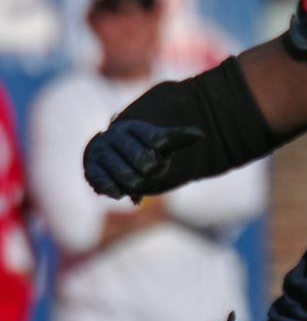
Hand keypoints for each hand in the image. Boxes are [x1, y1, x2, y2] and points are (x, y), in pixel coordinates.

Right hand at [83, 121, 202, 200]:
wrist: (112, 155)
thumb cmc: (142, 149)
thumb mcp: (160, 143)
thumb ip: (178, 138)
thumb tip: (201, 134)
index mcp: (134, 127)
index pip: (156, 140)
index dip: (163, 153)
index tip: (159, 154)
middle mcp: (114, 136)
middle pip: (142, 160)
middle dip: (151, 170)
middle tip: (149, 170)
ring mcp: (101, 152)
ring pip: (126, 175)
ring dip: (136, 182)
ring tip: (136, 181)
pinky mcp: (91, 169)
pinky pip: (103, 182)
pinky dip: (114, 190)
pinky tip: (120, 193)